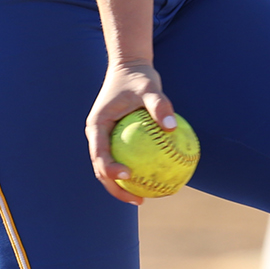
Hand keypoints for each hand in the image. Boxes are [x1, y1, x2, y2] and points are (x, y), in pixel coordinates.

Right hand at [85, 60, 176, 204]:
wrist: (130, 68)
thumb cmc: (139, 77)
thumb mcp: (150, 86)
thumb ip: (159, 104)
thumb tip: (172, 125)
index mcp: (97, 126)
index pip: (99, 153)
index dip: (110, 169)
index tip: (128, 176)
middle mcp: (97, 135)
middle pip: (101, 169)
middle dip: (116, 189)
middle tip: (137, 200)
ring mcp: (104, 139)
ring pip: (110, 168)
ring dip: (122, 187)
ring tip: (143, 200)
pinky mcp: (115, 139)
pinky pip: (125, 158)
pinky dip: (136, 171)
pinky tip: (154, 181)